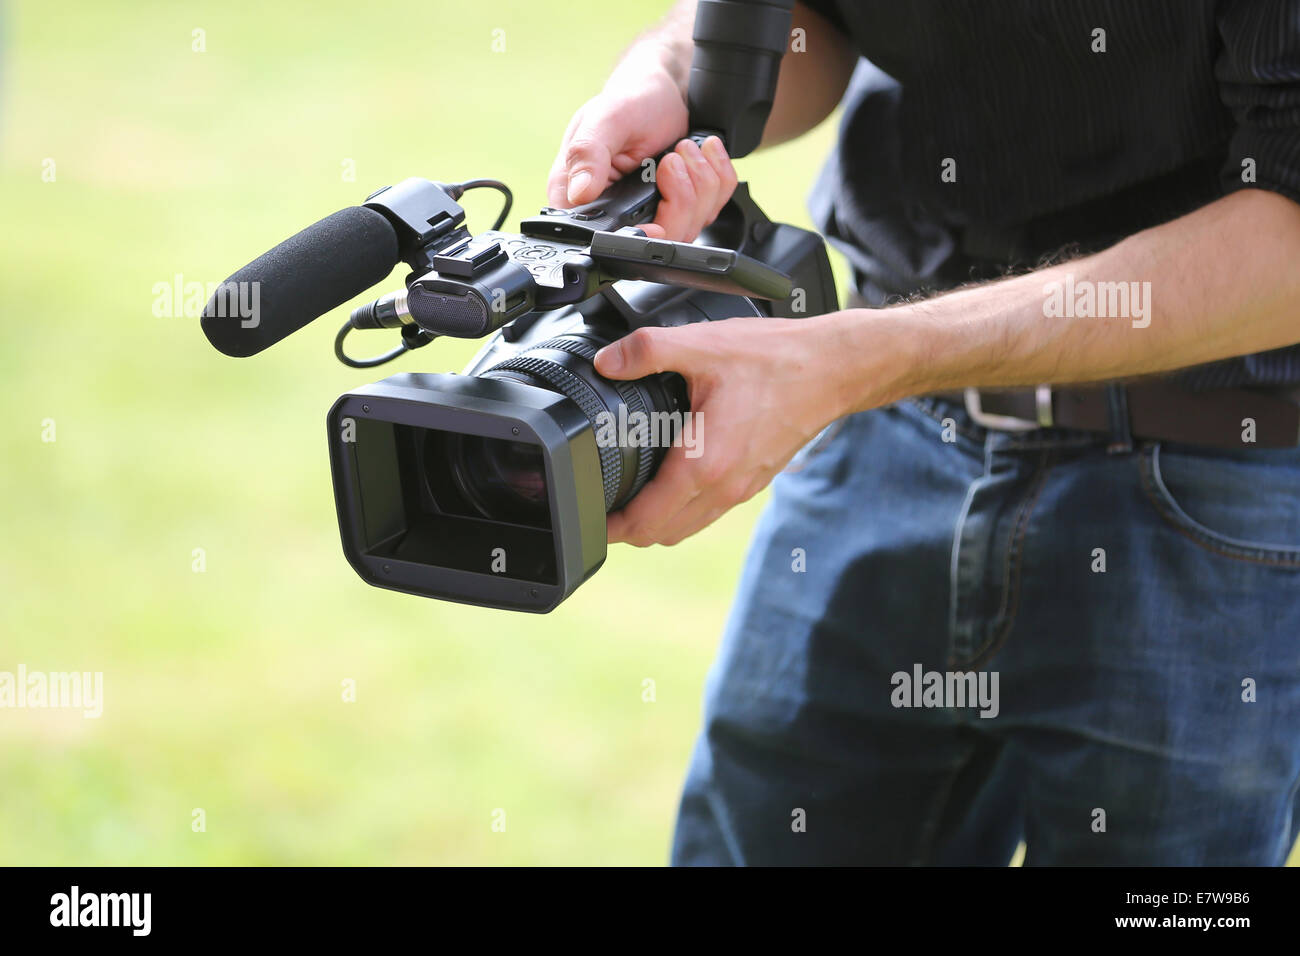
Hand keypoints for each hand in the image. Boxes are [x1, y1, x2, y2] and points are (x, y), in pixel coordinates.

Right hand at [547, 69, 737, 241]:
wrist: (664, 91)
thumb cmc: (630, 100)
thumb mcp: (604, 119)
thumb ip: (587, 154)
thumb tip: (579, 192)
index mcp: (582, 198)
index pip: (604, 241)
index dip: (637, 238)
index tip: (657, 222)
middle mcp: (617, 213)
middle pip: (660, 240)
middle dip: (680, 198)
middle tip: (672, 159)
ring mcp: (654, 214)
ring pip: (691, 227)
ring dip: (700, 182)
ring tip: (684, 149)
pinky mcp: (683, 209)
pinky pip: (713, 209)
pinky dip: (717, 178)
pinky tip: (702, 154)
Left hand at [593, 314, 881, 545]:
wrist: (834, 369)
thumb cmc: (777, 361)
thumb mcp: (703, 345)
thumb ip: (648, 351)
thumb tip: (607, 362)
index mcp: (704, 465)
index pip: (646, 521)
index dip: (612, 526)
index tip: (590, 517)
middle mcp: (723, 487)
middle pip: (663, 534)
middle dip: (629, 529)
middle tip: (602, 508)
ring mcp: (741, 488)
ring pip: (687, 527)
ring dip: (656, 523)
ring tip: (629, 500)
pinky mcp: (753, 480)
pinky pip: (709, 511)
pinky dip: (683, 510)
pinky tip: (671, 481)